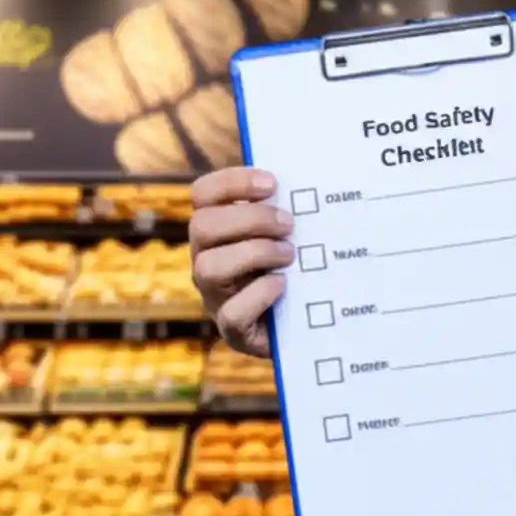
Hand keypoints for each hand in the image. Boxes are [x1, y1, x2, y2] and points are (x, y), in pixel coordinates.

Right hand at [190, 168, 293, 356]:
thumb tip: (309, 183)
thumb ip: (289, 211)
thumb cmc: (302, 270)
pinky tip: (283, 285)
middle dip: (250, 219)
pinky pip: (232, 313)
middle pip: (202, 227)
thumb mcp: (294, 235)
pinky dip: (260, 295)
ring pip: (209, 268)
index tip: (272, 184)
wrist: (313, 325)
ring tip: (289, 255)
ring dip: (255, 254)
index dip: (232, 183)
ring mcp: (216, 298)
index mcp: (217, 232)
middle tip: (288, 224)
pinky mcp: (234, 332)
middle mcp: (207, 261)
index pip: (203, 195)